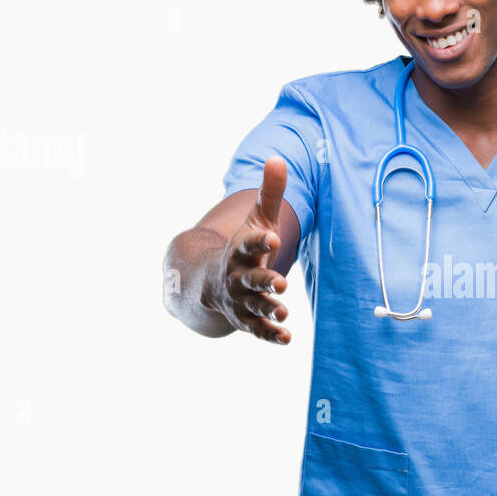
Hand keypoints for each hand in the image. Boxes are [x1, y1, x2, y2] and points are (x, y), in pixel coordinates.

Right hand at [211, 157, 293, 342]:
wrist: (210, 283)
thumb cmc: (243, 248)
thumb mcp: (256, 220)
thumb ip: (269, 194)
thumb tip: (278, 158)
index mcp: (240, 251)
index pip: (248, 243)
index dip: (260, 240)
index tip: (273, 236)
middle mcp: (237, 277)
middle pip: (250, 279)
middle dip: (265, 281)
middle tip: (281, 284)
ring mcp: (241, 300)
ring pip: (254, 306)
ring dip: (268, 309)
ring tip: (283, 312)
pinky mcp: (247, 320)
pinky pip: (258, 330)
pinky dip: (270, 334)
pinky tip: (286, 337)